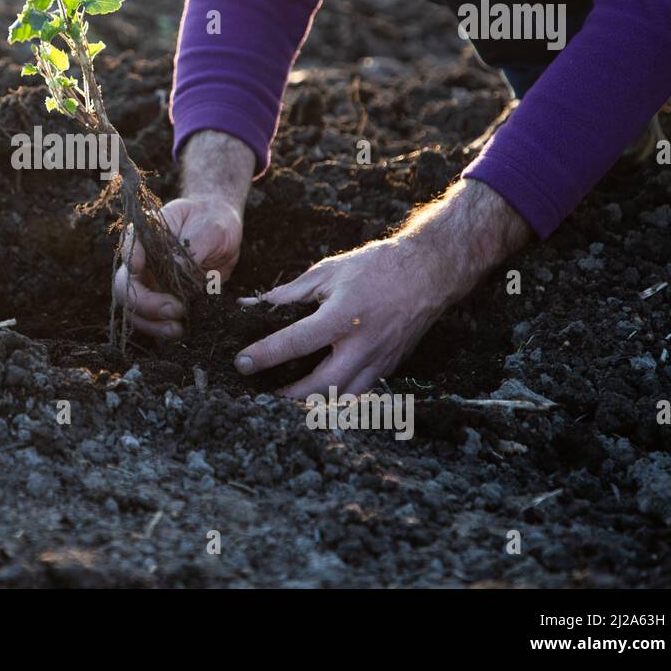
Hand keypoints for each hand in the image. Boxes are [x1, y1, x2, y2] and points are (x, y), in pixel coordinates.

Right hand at [113, 129, 254, 338]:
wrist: (222, 230)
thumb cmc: (212, 221)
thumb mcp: (209, 228)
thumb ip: (193, 246)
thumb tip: (177, 268)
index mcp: (147, 236)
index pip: (128, 246)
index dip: (130, 258)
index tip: (138, 266)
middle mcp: (142, 263)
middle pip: (126, 288)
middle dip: (145, 303)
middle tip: (173, 309)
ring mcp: (151, 284)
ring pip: (136, 310)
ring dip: (152, 324)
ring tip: (177, 330)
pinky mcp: (165, 299)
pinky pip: (155, 320)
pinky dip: (164, 329)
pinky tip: (182, 331)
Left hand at [235, 179, 531, 396]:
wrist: (430, 272)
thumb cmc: (377, 267)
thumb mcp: (330, 271)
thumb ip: (291, 293)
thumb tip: (255, 305)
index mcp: (343, 316)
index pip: (295, 342)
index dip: (264, 355)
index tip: (241, 363)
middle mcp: (362, 344)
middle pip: (319, 386)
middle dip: (287, 396)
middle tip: (261, 394)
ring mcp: (379, 360)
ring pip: (341, 397)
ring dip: (311, 403)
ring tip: (285, 398)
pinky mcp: (390, 368)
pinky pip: (359, 393)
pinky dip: (336, 398)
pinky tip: (317, 396)